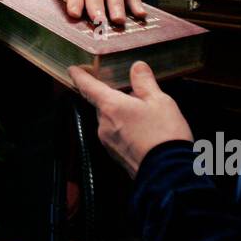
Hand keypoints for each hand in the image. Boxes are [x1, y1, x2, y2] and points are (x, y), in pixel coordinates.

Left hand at [68, 61, 192, 176]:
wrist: (168, 173)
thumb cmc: (164, 133)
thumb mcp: (160, 101)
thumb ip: (145, 82)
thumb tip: (136, 67)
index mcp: (110, 106)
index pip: (88, 87)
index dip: (80, 76)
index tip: (73, 70)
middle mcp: (103, 124)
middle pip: (102, 104)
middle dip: (114, 97)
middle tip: (133, 93)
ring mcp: (108, 142)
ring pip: (110, 120)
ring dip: (121, 114)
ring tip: (145, 114)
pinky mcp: (115, 156)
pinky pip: (116, 135)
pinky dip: (125, 128)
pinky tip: (144, 131)